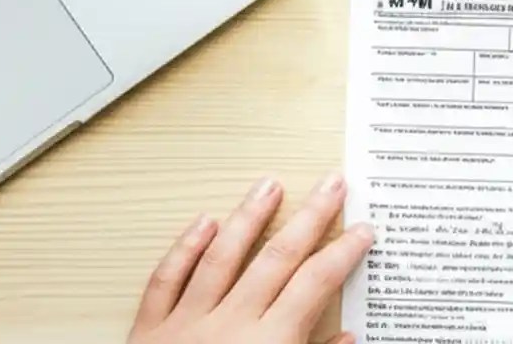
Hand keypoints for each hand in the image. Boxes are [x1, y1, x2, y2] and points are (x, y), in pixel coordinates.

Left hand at [127, 173, 373, 343]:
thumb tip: (349, 343)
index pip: (315, 286)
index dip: (342, 254)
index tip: (362, 231)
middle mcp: (229, 327)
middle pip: (278, 259)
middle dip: (310, 218)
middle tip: (331, 185)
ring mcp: (186, 325)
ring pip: (222, 256)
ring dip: (249, 217)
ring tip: (269, 185)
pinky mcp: (149, 332)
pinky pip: (167, 280)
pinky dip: (185, 249)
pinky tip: (203, 222)